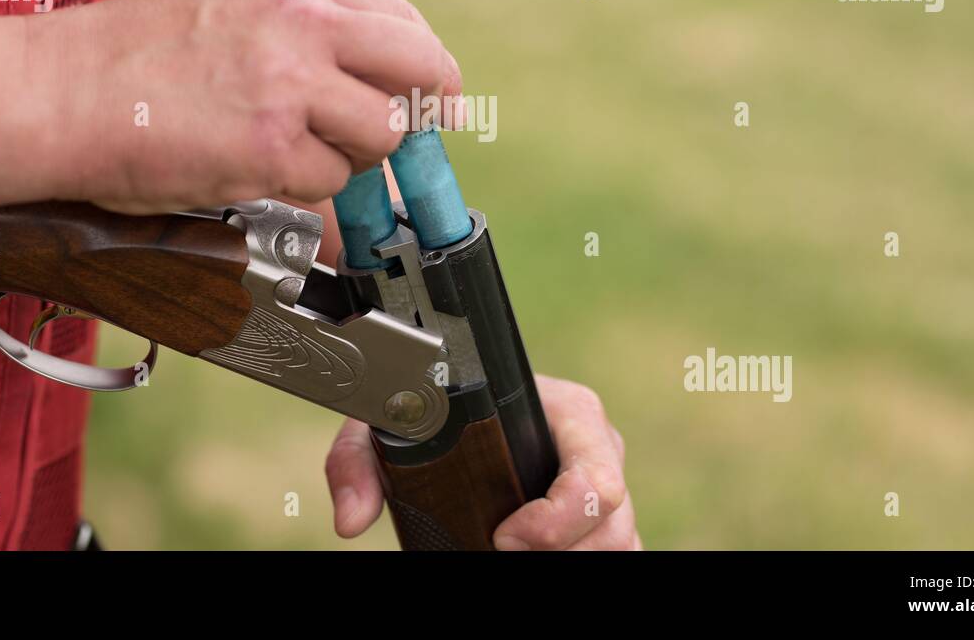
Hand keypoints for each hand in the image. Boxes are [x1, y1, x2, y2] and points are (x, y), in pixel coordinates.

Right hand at [33, 0, 461, 211]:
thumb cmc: (135, 52)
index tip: (422, 99)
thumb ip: (304, 20)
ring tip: (297, 150)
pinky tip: (254, 166)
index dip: (421, 71)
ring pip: (385, 133)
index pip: (405, 24)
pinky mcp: (272, 146)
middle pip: (423, 69)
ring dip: (354, 155)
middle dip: (423, 111)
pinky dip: (302, 186)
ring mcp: (292, 83)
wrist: (59, 90)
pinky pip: (330, 181)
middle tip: (402, 136)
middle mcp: (306, 21)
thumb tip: (372, 68)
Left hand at [325, 373, 640, 549]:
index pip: (596, 478)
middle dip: (561, 552)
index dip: (554, 521)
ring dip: (575, 563)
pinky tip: (544, 563)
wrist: (464, 407)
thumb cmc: (437, 411)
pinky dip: (586, 565)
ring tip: (515, 559)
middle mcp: (599, 449)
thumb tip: (350, 518)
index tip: (502, 538)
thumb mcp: (392, 422)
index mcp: (569, 412)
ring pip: (622, 545)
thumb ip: (357, 458)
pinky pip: (620, 552)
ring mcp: (607, 487)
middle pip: (614, 524)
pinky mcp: (603, 519)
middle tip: (500, 551)